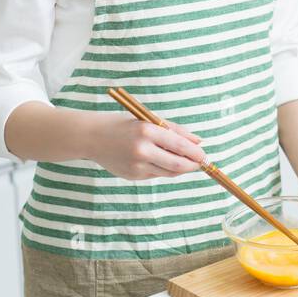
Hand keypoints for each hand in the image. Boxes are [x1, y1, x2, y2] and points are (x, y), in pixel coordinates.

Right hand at [86, 113, 206, 179]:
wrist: (92, 137)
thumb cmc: (124, 125)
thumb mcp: (148, 121)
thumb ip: (175, 131)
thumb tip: (199, 142)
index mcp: (147, 131)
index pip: (179, 146)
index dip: (195, 153)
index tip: (204, 155)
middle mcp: (142, 150)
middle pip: (177, 165)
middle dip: (192, 165)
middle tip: (200, 163)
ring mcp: (136, 165)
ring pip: (168, 172)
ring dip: (180, 168)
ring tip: (185, 161)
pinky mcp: (133, 176)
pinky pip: (156, 174)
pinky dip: (164, 169)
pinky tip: (161, 161)